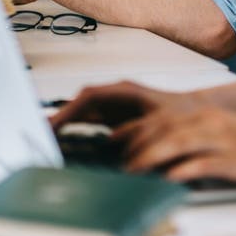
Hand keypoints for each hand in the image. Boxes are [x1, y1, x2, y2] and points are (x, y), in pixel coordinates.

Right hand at [49, 80, 199, 129]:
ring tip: (45, 141)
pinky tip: (63, 143)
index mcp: (125, 92)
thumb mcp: (163, 124)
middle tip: (39, 136)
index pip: (89, 97)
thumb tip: (115, 144)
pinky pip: (88, 121)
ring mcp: (113, 107)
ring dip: (64, 124)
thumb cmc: (182, 114)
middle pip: (80, 104)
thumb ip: (140, 133)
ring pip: (81, 112)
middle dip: (60, 118)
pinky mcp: (114, 118)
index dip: (69, 110)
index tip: (53, 124)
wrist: (195, 113)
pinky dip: (74, 129)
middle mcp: (115, 97)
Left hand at [114, 106, 235, 182]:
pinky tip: (166, 179)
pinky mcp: (232, 161)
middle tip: (118, 160)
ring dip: (150, 156)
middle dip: (136, 143)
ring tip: (132, 170)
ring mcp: (221, 140)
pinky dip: (180, 170)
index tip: (113, 139)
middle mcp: (209, 122)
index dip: (133, 128)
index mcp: (204, 113)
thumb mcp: (221, 131)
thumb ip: (192, 137)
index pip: (160, 117)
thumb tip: (160, 152)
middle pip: (163, 127)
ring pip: (177, 142)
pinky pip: (201, 164)